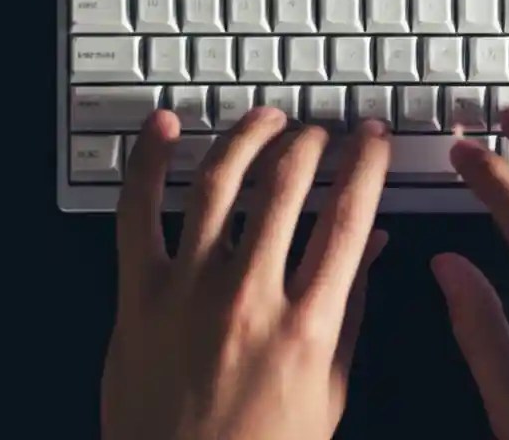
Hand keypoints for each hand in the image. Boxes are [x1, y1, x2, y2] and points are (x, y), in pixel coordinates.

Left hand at [100, 108, 391, 439]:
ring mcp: (187, 291)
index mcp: (306, 325)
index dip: (365, 163)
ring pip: (219, 182)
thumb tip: (372, 244)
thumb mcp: (328, 390)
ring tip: (267, 120)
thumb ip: (353, 311)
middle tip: (320, 131)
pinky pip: (136, 211)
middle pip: (287, 185)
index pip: (348, 217)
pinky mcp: (137, 294)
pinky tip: (166, 128)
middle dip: (311, 142)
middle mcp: (248, 297)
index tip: (370, 138)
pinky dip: (148, 161)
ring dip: (247, 136)